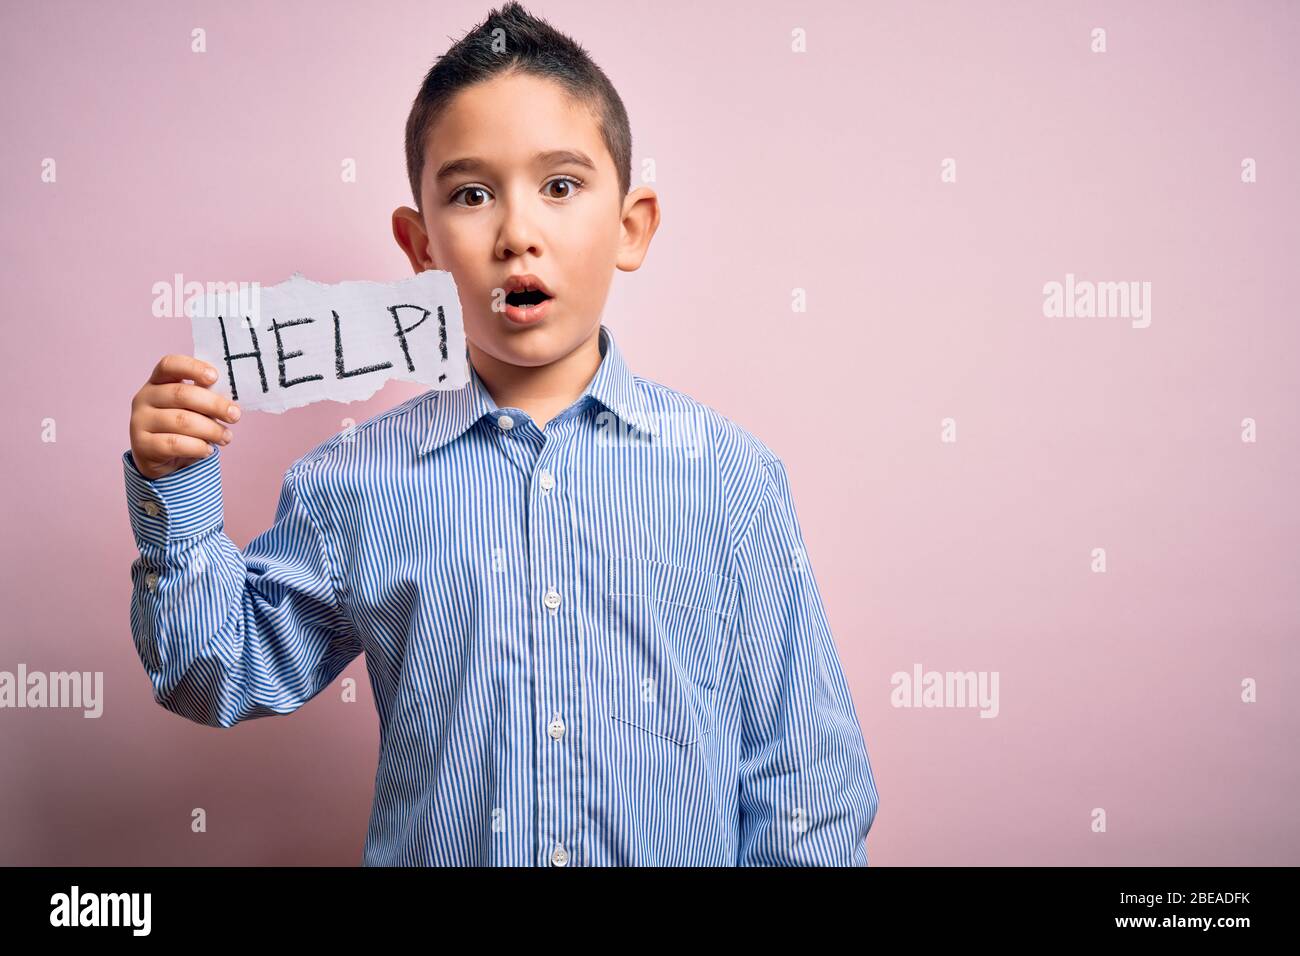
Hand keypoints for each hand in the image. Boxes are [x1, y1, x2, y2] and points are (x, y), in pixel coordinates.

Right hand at [129, 355, 241, 478]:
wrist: (163, 462)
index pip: (169, 365)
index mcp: (157, 382)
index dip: (192, 367)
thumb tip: (231, 405)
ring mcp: (140, 421)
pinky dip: (198, 447)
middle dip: (214, 405)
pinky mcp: (142, 446)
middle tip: (235, 416)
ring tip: (226, 437)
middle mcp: (144, 398)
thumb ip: (205, 400)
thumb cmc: (184, 428)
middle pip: (181, 394)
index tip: (215, 377)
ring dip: (211, 430)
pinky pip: (175, 444)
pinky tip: (208, 450)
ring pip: (181, 421)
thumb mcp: (193, 409)